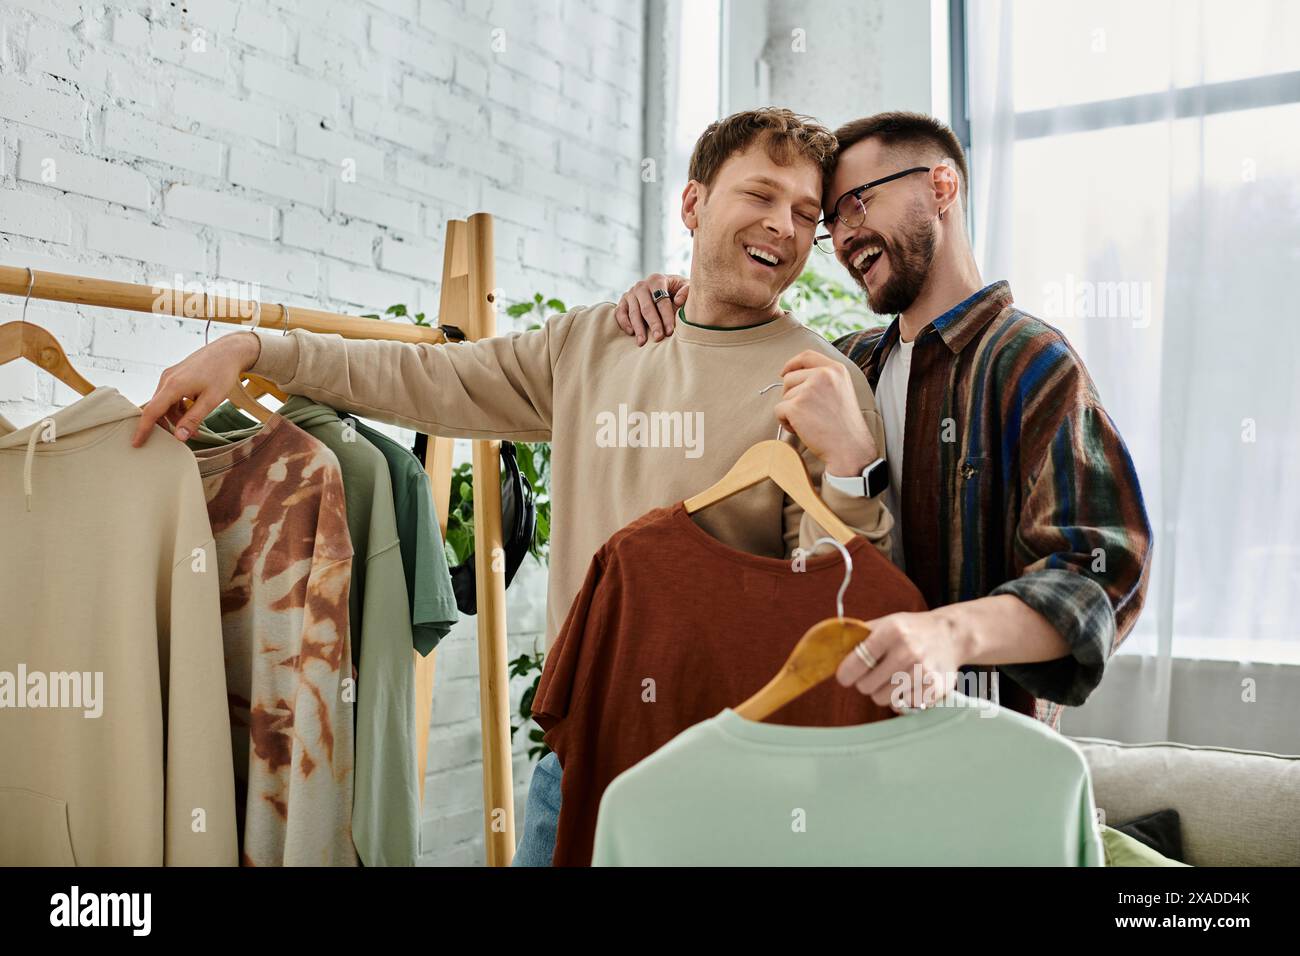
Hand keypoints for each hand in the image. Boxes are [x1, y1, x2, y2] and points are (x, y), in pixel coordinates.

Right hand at [131, 331, 261, 446]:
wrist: (228, 351)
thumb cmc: (222, 373)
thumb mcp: (211, 400)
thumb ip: (194, 419)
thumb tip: (180, 437)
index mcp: (173, 385)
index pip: (152, 411)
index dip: (143, 429)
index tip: (136, 444)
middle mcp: (167, 379)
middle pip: (158, 409)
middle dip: (168, 425)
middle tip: (185, 438)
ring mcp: (170, 376)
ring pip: (166, 404)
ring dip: (177, 417)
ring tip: (196, 428)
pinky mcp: (176, 376)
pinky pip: (171, 396)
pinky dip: (179, 408)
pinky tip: (193, 412)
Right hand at [614, 273, 688, 344]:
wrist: (664, 287)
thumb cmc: (676, 290)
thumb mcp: (684, 286)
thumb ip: (685, 291)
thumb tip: (678, 301)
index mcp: (657, 280)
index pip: (662, 300)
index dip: (666, 316)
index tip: (670, 331)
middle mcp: (641, 285)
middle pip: (647, 307)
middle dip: (653, 324)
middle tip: (658, 338)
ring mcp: (631, 293)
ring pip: (634, 312)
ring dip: (638, 328)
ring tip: (642, 342)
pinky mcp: (623, 301)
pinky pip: (620, 312)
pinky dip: (624, 322)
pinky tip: (631, 333)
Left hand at [774, 350, 877, 474]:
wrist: (850, 449)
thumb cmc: (845, 426)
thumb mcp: (842, 391)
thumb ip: (824, 379)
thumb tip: (793, 375)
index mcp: (836, 369)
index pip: (807, 356)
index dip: (792, 363)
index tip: (784, 372)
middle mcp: (823, 375)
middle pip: (790, 378)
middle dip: (791, 396)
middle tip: (807, 413)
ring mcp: (809, 389)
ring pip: (784, 396)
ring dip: (790, 411)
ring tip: (809, 423)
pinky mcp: (796, 406)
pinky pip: (778, 410)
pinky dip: (785, 422)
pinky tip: (802, 430)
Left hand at [835, 610, 967, 710]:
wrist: (951, 635)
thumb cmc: (911, 630)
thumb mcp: (886, 623)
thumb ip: (859, 637)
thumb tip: (828, 653)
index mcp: (892, 631)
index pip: (857, 660)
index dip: (846, 673)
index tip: (845, 677)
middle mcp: (908, 651)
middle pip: (867, 686)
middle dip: (866, 683)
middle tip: (874, 675)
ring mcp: (923, 671)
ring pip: (884, 699)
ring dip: (883, 692)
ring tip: (892, 678)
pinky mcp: (935, 688)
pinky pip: (904, 705)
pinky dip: (902, 699)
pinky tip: (908, 685)